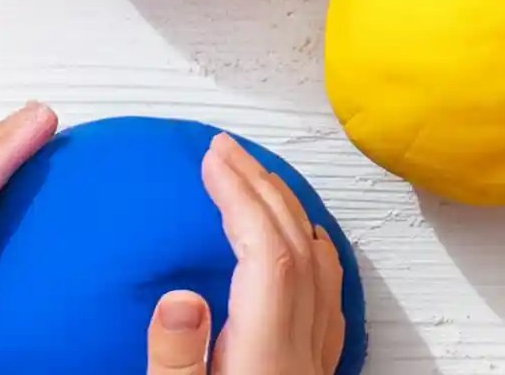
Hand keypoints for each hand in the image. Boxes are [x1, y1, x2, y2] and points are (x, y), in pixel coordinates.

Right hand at [146, 133, 346, 374]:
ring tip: (259, 179)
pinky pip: (328, 296)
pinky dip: (314, 252)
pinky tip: (304, 242)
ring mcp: (314, 362)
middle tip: (226, 151)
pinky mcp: (315, 373)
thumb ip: (176, 361)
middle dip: (260, 189)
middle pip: (295, 249)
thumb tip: (179, 299)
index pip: (265, 255)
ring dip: (289, 211)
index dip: (240, 199)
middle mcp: (300, 353)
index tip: (213, 162)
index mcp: (265, 357)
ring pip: (320, 268)